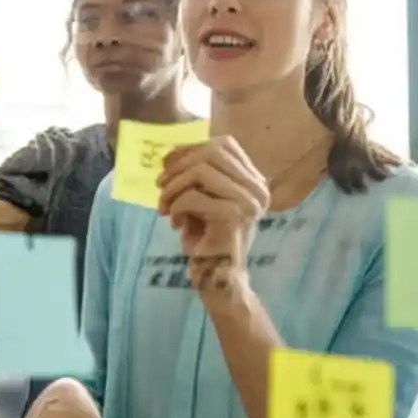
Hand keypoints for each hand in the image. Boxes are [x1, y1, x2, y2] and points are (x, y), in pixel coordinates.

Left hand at [157, 135, 268, 291]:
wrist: (216, 273)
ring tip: (164, 207)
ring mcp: (249, 202)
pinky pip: (193, 196)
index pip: (223, 144)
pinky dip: (175, 207)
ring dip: (173, 187)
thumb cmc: (206, 235)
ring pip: (200, 171)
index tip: (167, 165)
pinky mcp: (234, 216)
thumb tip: (170, 154)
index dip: (190, 148)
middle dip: (178, 166)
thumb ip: (195, 172)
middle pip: (212, 152)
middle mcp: (257, 188)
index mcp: (253, 180)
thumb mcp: (201, 195)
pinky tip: (175, 224)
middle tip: (160, 185)